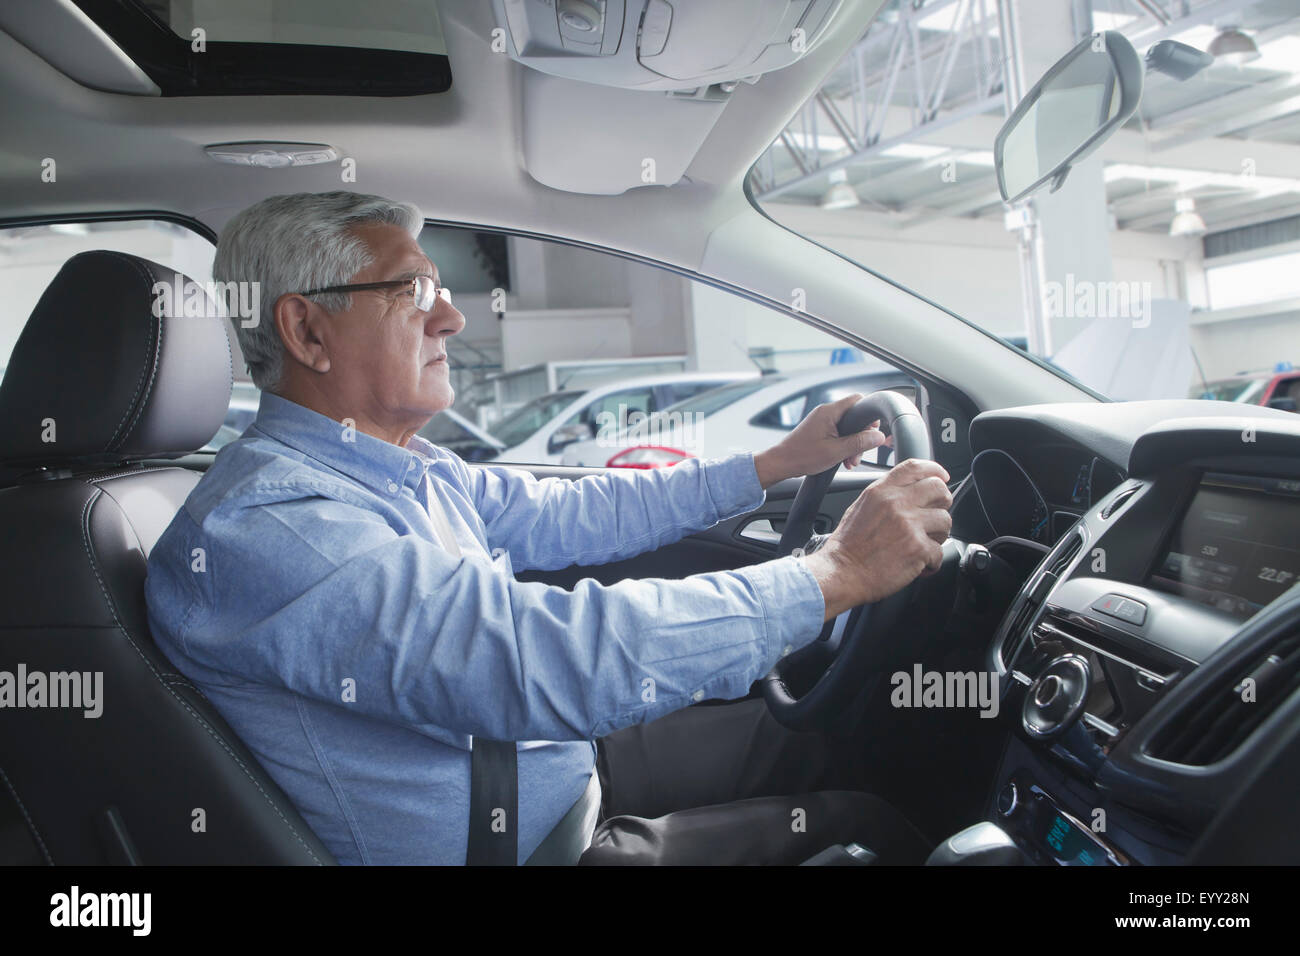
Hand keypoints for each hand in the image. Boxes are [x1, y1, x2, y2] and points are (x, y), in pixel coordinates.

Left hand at [753, 393, 888, 488]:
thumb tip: (879, 436)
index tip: (873, 431)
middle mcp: (825, 412)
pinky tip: (843, 459)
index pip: (858, 400)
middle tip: (858, 454)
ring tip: (849, 461)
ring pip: (847, 428)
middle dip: (860, 437)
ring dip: (852, 445)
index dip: (869, 415)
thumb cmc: (802, 456)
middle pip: (854, 417)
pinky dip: (843, 446)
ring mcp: (822, 421)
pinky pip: (838, 434)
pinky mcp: (819, 430)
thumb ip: (859, 443)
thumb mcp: (836, 452)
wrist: (781, 463)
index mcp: (829, 412)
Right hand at [801, 459, 952, 619]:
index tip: (942, 477)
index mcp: (882, 491)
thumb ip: (886, 495)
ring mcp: (909, 525)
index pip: (916, 467)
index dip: (935, 470)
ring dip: (939, 535)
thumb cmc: (849, 546)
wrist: (842, 573)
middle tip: (934, 517)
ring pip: (945, 520)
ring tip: (924, 544)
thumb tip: (909, 491)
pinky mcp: (918, 548)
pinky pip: (940, 551)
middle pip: (939, 489)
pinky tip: (919, 563)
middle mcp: (897, 503)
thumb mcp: (861, 507)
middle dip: (942, 503)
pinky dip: (932, 561)